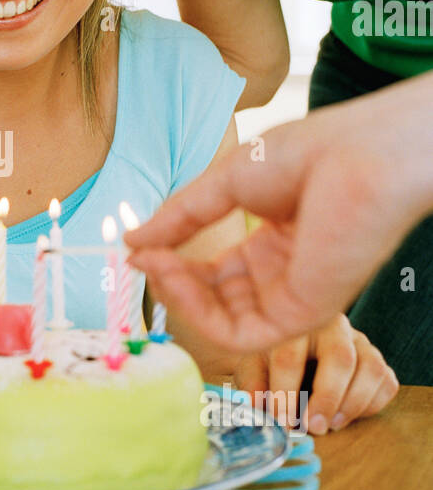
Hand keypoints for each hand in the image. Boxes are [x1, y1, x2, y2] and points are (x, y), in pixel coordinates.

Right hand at [125, 75, 432, 349]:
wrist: (359, 156)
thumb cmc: (309, 155)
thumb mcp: (225, 183)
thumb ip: (180, 217)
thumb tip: (131, 241)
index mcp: (274, 242)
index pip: (214, 271)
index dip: (173, 261)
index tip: (138, 248)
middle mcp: (284, 274)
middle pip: (214, 298)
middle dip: (172, 280)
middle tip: (141, 258)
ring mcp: (293, 296)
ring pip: (222, 321)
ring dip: (180, 296)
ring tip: (156, 264)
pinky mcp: (302, 315)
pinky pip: (239, 334)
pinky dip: (199, 314)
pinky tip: (176, 277)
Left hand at [235, 314, 397, 434]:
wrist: (292, 347)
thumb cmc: (271, 358)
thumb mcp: (253, 366)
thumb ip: (253, 385)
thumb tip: (256, 408)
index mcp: (295, 325)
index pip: (290, 356)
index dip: (285, 393)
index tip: (283, 423)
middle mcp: (333, 327)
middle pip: (341, 358)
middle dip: (328, 398)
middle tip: (314, 427)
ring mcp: (360, 342)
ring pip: (371, 369)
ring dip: (354, 403)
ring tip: (332, 425)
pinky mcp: (377, 359)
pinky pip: (387, 381)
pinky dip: (372, 404)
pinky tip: (348, 416)